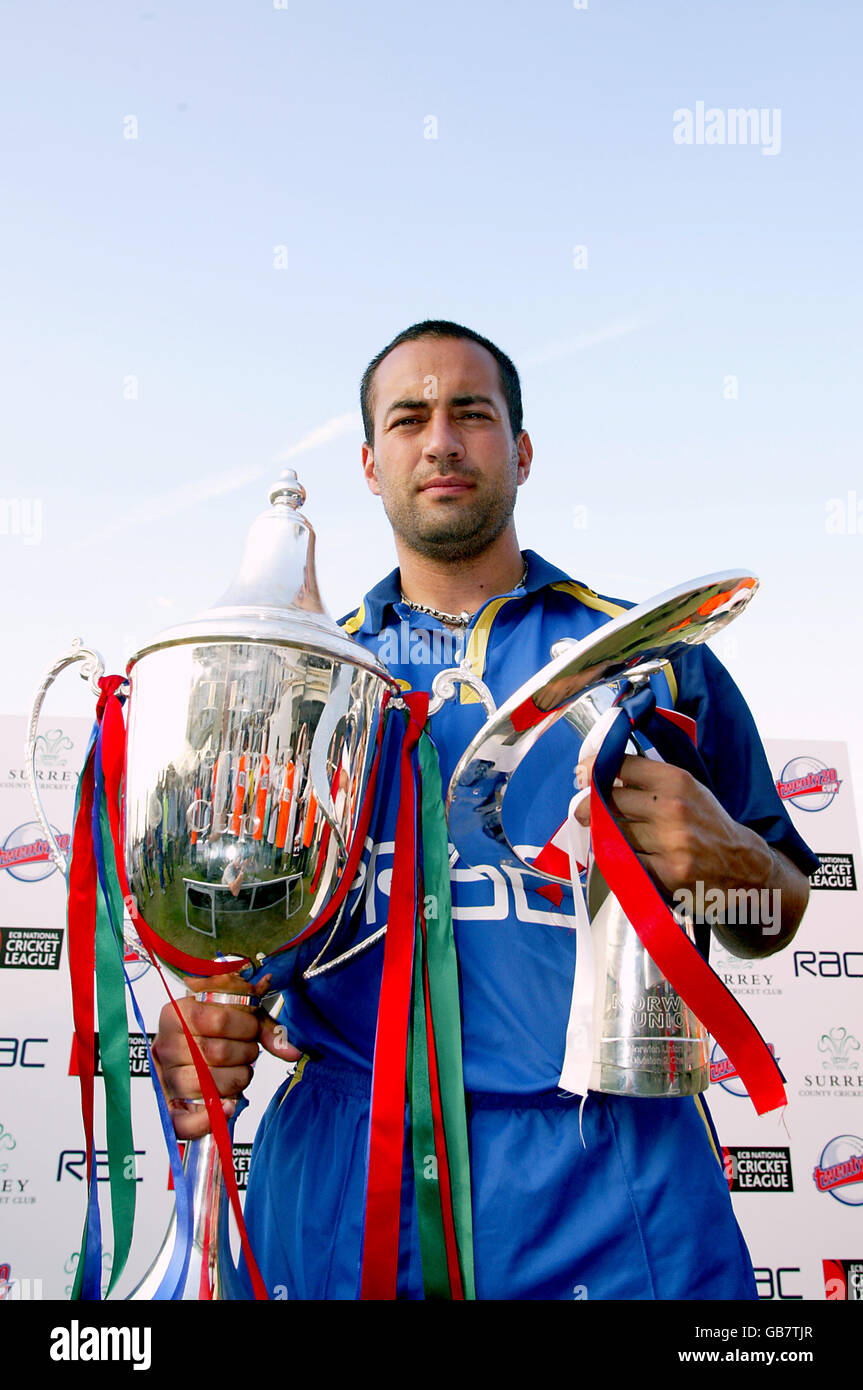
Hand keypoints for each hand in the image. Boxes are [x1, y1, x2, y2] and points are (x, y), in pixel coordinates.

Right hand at [151, 971, 301, 1138]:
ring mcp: (165, 1078)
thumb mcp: (237, 1018)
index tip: (252, 1030)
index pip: (218, 1020)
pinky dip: (210, 1118)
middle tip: (248, 1051)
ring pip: (209, 1084)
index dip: (246, 1027)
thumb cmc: (212, 1029)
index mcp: (176, 1014)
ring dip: (237, 1079)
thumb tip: (292, 1052)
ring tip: (238, 1070)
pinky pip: (184, 1121)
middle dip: (246, 1053)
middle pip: (217, 1052)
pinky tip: (228, 1106)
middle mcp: (165, 1046)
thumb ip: (265, 1029)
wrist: (186, 1046)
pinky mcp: (169, 1106)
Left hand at [574, 752, 808, 953]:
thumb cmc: (708, 824)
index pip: (624, 766)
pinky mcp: (668, 874)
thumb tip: (600, 773)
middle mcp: (673, 808)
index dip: (596, 767)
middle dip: (590, 805)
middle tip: (581, 810)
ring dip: (604, 834)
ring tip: (604, 833)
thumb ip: (650, 781)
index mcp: (678, 781)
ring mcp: (670, 843)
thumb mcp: (688, 790)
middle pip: (611, 800)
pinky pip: (626, 863)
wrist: (743, 865)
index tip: (582, 773)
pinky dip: (619, 860)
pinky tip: (621, 857)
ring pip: (615, 833)